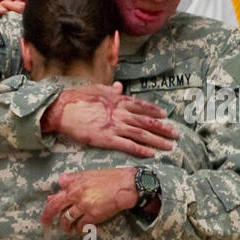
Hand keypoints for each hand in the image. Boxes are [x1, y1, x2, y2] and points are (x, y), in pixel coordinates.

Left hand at [0, 0, 23, 27]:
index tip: (2, 11)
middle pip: (3, 5)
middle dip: (10, 5)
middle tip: (17, 8)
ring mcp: (4, 22)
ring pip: (12, 10)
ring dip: (18, 7)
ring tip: (24, 8)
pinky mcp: (12, 27)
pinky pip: (19, 18)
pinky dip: (23, 14)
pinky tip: (29, 14)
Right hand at [40, 83, 176, 156]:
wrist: (63, 109)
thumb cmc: (76, 98)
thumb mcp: (96, 89)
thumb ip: (110, 90)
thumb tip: (119, 86)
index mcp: (118, 100)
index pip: (142, 106)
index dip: (155, 111)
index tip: (165, 116)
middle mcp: (121, 113)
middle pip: (147, 122)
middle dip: (163, 129)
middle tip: (176, 134)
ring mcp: (115, 126)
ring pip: (141, 134)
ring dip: (157, 140)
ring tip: (169, 146)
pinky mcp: (107, 139)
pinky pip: (128, 145)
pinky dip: (141, 149)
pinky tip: (151, 153)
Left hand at [42, 168, 138, 233]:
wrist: (127, 185)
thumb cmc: (109, 178)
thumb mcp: (87, 174)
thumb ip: (70, 181)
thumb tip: (57, 189)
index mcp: (73, 183)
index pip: (55, 195)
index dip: (49, 204)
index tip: (48, 210)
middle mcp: (75, 194)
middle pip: (54, 208)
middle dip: (47, 218)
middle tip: (46, 225)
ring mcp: (84, 206)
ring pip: (66, 220)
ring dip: (65, 226)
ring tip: (67, 229)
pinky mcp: (93, 215)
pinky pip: (81, 226)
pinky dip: (79, 230)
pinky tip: (80, 231)